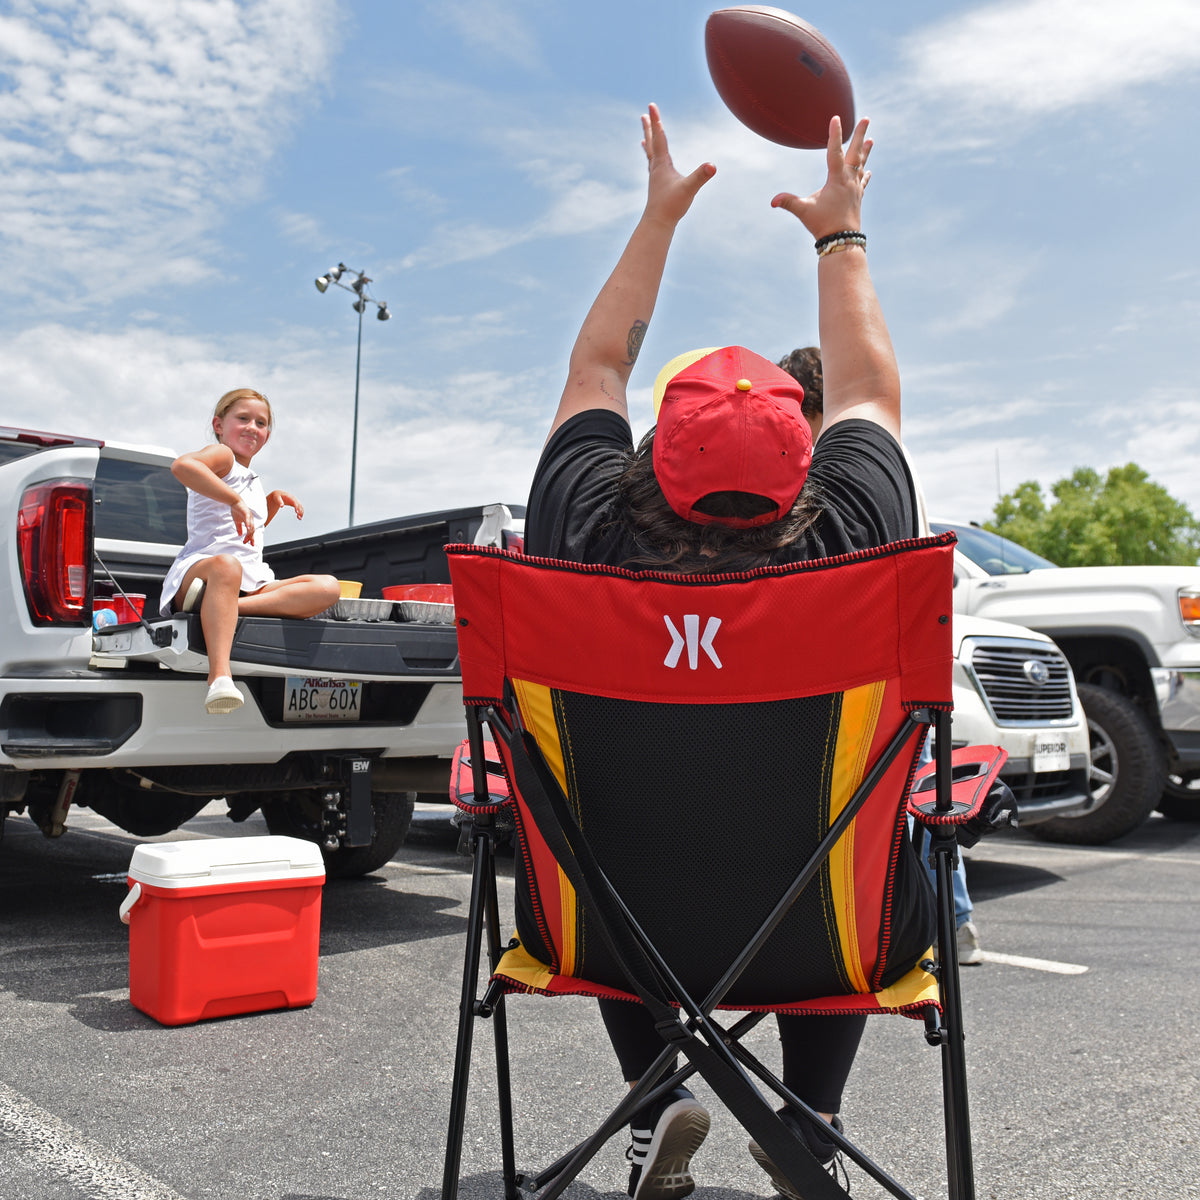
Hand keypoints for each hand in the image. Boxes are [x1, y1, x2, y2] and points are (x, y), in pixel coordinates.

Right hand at [231, 499, 254, 543]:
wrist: (235, 501)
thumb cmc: (237, 510)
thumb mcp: (237, 521)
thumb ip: (239, 528)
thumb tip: (240, 535)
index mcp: (249, 522)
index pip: (251, 531)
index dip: (250, 538)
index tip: (249, 544)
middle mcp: (251, 520)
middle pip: (252, 530)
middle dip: (251, 537)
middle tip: (249, 543)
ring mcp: (249, 516)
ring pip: (251, 526)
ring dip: (250, 533)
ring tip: (248, 539)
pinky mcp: (246, 512)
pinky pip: (248, 519)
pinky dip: (248, 524)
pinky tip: (248, 529)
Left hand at [265, 489, 302, 525]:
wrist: (279, 494)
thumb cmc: (277, 496)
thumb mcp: (277, 498)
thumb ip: (279, 501)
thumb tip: (281, 506)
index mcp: (290, 497)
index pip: (295, 502)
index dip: (296, 506)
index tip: (296, 512)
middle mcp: (294, 499)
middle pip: (299, 505)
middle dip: (300, 511)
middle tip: (299, 517)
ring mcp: (295, 501)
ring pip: (300, 507)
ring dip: (301, 512)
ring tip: (299, 518)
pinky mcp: (295, 504)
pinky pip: (299, 508)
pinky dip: (300, 513)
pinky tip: (299, 517)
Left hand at [641, 102, 715, 226]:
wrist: (657, 224)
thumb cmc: (671, 206)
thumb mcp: (689, 190)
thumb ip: (700, 177)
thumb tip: (712, 166)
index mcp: (662, 164)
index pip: (659, 137)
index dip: (656, 120)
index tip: (651, 106)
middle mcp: (656, 167)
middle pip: (652, 142)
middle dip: (650, 127)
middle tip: (644, 114)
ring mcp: (655, 176)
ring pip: (650, 154)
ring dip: (649, 142)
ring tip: (644, 135)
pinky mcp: (657, 185)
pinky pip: (653, 166)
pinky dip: (652, 159)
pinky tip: (653, 161)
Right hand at [771, 116, 871, 239]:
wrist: (842, 241)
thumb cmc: (823, 225)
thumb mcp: (804, 211)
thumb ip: (788, 202)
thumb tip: (773, 201)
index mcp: (837, 179)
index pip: (835, 152)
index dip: (835, 134)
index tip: (837, 118)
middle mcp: (849, 180)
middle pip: (855, 153)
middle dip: (859, 135)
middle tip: (866, 119)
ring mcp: (855, 189)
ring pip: (861, 165)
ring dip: (865, 151)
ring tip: (871, 139)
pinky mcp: (857, 198)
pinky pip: (862, 181)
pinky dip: (865, 174)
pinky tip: (868, 170)